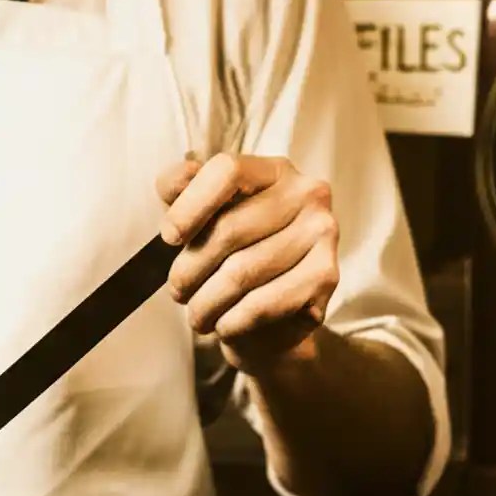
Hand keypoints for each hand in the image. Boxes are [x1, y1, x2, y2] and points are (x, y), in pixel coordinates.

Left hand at [156, 153, 338, 375]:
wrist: (275, 320)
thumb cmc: (235, 260)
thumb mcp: (203, 219)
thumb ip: (183, 192)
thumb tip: (175, 183)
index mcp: (274, 170)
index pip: (227, 171)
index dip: (189, 206)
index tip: (169, 238)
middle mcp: (306, 194)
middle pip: (229, 229)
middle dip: (190, 269)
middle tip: (178, 291)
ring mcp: (322, 234)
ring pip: (242, 272)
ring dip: (207, 303)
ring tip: (197, 314)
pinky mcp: (326, 277)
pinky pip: (264, 303)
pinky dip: (233, 321)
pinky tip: (224, 325)